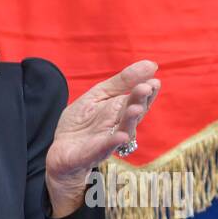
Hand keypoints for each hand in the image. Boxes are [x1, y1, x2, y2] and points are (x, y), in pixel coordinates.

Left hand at [46, 60, 160, 191]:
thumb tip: (151, 64)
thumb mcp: (99, 95)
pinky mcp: (91, 153)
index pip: (139, 100)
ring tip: (136, 108)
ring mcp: (107, 141)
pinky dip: (112, 142)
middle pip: (132, 113)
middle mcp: (118, 126)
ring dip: (130, 120)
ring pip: (123, 131)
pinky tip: (121, 136)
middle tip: (146, 88)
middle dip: (139, 101)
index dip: (147, 91)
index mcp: (121, 110)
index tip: (154, 81)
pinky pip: (103, 148)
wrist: (63, 149)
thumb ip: (122, 81)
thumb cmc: (83, 121)